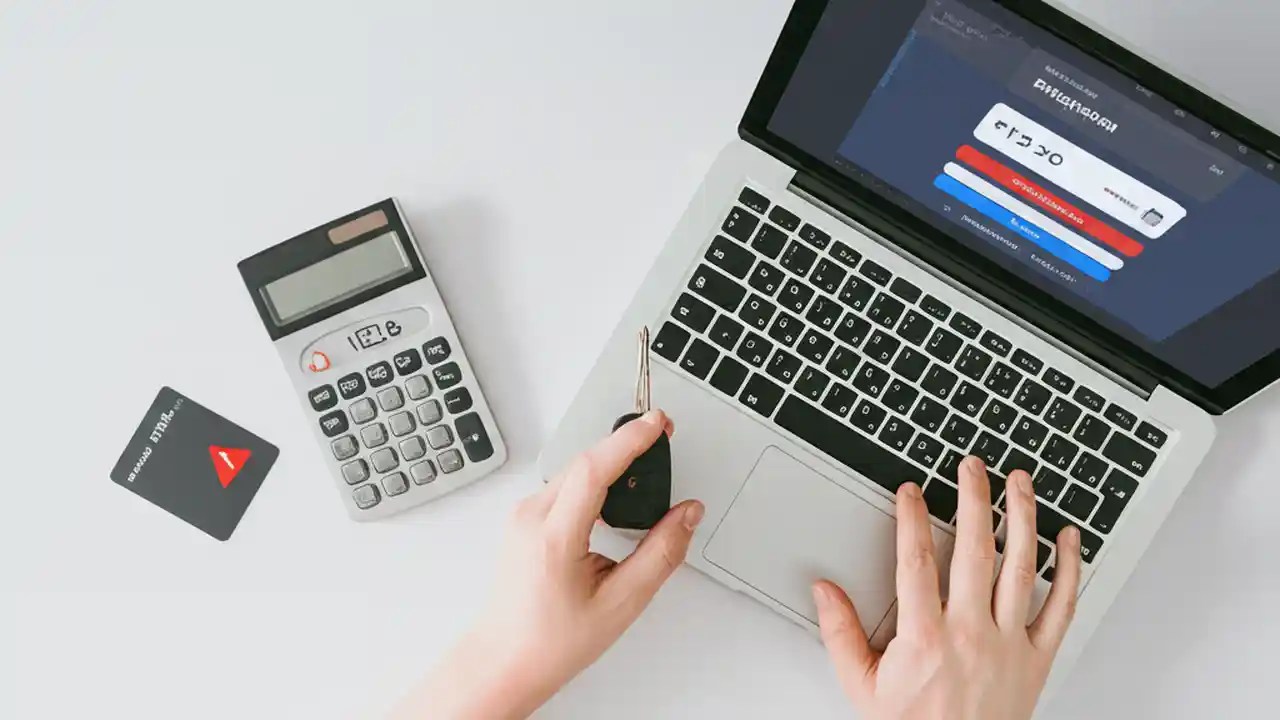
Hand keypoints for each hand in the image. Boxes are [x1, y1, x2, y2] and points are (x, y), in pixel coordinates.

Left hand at [399, 410, 702, 719]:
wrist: (507, 659)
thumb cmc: (553, 640)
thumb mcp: (621, 602)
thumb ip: (661, 553)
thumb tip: (687, 514)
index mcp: (553, 537)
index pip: (593, 470)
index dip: (629, 440)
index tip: (657, 423)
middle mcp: (532, 518)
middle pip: (584, 462)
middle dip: (626, 443)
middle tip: (662, 433)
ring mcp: (524, 516)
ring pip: (574, 471)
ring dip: (610, 460)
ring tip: (647, 461)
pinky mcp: (526, 520)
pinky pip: (564, 485)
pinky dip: (594, 479)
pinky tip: (616, 490)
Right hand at [813, 457, 1080, 719]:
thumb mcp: (862, 685)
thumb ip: (840, 633)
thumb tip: (823, 590)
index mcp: (924, 638)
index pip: (916, 562)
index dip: (912, 519)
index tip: (911, 491)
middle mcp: (970, 634)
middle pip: (974, 551)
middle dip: (974, 500)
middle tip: (971, 467)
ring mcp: (1009, 645)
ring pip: (1021, 569)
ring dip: (1022, 519)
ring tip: (1020, 483)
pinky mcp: (1038, 659)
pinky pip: (1062, 607)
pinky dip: (1071, 569)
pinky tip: (1069, 539)